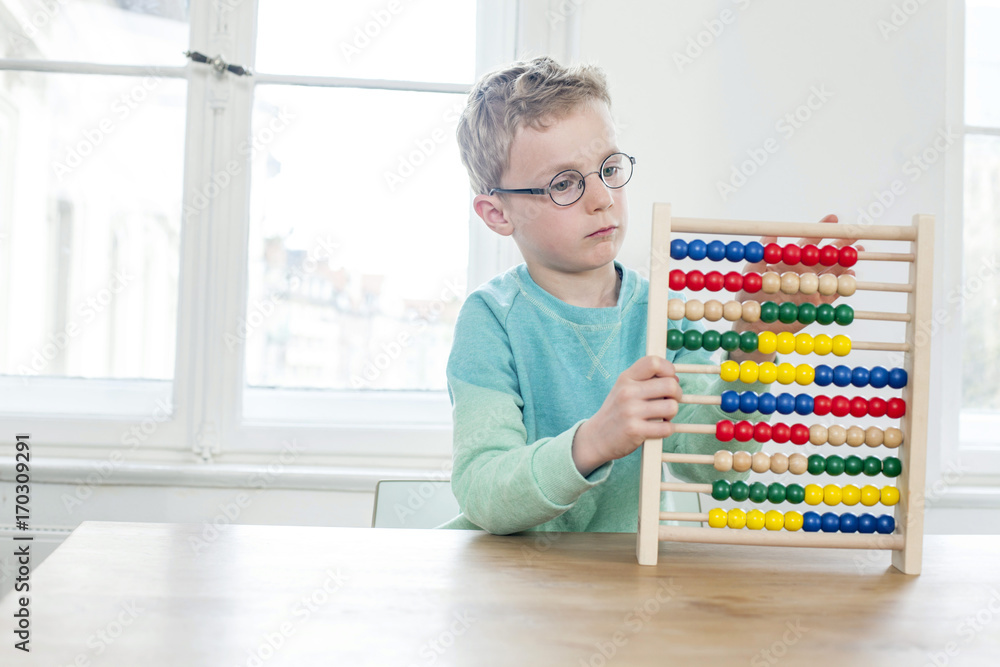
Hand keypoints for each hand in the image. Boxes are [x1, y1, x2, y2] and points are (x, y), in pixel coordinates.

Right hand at [572, 356, 679, 476]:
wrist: (596, 438)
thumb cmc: (616, 412)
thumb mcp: (624, 389)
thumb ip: (646, 381)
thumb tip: (675, 379)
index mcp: (626, 378)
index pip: (653, 362)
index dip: (668, 369)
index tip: (669, 379)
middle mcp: (627, 392)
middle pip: (670, 385)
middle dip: (677, 394)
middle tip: (670, 401)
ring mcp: (630, 411)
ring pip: (671, 407)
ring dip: (672, 413)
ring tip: (662, 416)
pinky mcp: (634, 431)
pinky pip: (666, 428)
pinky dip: (667, 429)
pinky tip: (658, 428)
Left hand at [729, 214, 863, 363]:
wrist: (752, 324)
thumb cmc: (748, 296)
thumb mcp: (752, 273)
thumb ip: (762, 254)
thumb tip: (771, 233)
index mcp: (789, 262)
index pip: (807, 242)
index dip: (820, 230)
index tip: (833, 219)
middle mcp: (803, 272)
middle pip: (825, 255)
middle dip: (840, 243)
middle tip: (855, 233)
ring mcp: (811, 288)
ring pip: (832, 271)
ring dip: (845, 262)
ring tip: (858, 252)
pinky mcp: (815, 305)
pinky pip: (832, 294)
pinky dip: (842, 285)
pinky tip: (850, 276)